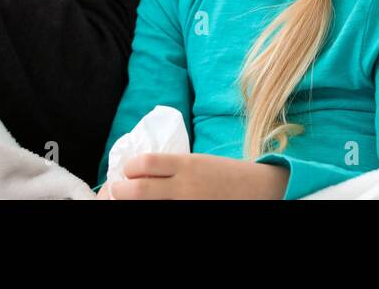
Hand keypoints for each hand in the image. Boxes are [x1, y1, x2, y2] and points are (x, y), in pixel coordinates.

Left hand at [99, 153, 289, 199]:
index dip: (129, 168)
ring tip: (129, 200)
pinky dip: (150, 212)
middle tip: (117, 191)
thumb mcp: (199, 162)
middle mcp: (185, 186)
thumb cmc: (227, 175)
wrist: (260, 190)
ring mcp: (188, 205)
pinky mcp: (193, 216)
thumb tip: (137, 173)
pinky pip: (163, 215)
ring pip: (147, 205)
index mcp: (187, 164)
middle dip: (120, 191)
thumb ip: (172, 167)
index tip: (127, 171)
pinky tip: (150, 207)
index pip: (144, 163)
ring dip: (132, 202)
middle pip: (138, 189)